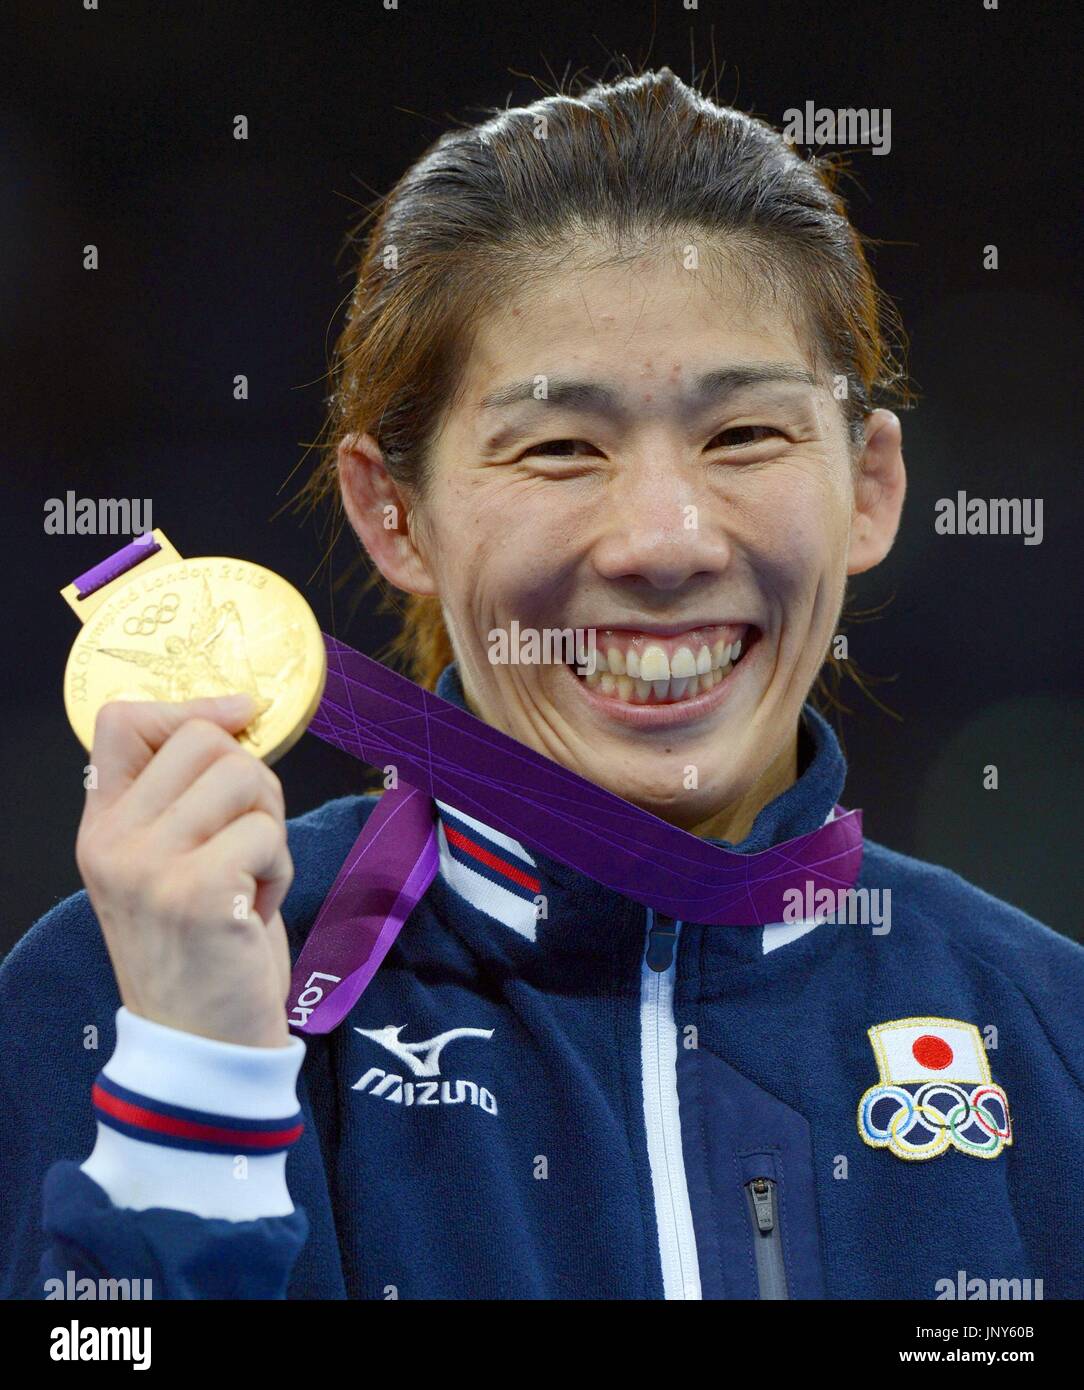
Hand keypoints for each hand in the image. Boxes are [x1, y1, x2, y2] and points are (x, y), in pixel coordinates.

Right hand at [75, 694, 294, 1047]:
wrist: (204, 1047)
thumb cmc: (204, 951)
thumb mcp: (171, 866)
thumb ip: (184, 799)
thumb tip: (237, 716)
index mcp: (103, 828)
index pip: (120, 721)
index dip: (191, 707)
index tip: (240, 719)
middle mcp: (113, 842)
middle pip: (203, 740)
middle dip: (253, 781)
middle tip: (249, 842)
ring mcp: (149, 866)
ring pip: (243, 777)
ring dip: (269, 828)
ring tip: (249, 880)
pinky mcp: (196, 891)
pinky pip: (265, 833)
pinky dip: (279, 869)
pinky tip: (253, 912)